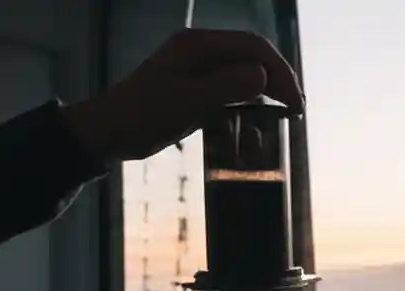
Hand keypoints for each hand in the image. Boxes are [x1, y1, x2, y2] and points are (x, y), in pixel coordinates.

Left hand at [61, 28, 304, 165]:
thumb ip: (225, 87)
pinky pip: (231, 87)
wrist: (108, 132)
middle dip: (278, 80)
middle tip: (296, 111)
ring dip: (267, 90)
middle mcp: (201, 50)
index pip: (252, 47)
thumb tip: (263, 77)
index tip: (295, 103)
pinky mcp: (196, 87)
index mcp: (198, 45)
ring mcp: (198, 68)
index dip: (280, 72)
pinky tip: (259, 117)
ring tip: (284, 114)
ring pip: (244, 72)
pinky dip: (250, 100)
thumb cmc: (142, 115)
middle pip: (252, 56)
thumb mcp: (186, 103)